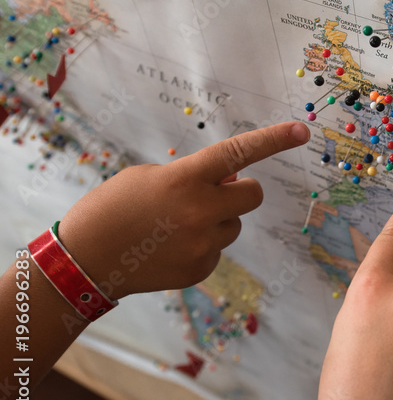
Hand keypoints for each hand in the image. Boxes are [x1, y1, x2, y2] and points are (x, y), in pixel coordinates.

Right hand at [56, 121, 309, 297]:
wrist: (84, 260)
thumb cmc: (113, 207)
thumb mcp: (149, 176)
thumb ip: (193, 175)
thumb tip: (229, 182)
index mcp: (186, 179)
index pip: (239, 153)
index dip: (273, 140)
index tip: (301, 130)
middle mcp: (201, 211)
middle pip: (252, 195)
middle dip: (238, 192)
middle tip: (211, 193)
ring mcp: (202, 244)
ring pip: (234, 224)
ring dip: (215, 220)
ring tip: (173, 226)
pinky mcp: (200, 269)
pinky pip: (217, 250)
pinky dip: (200, 246)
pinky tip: (169, 247)